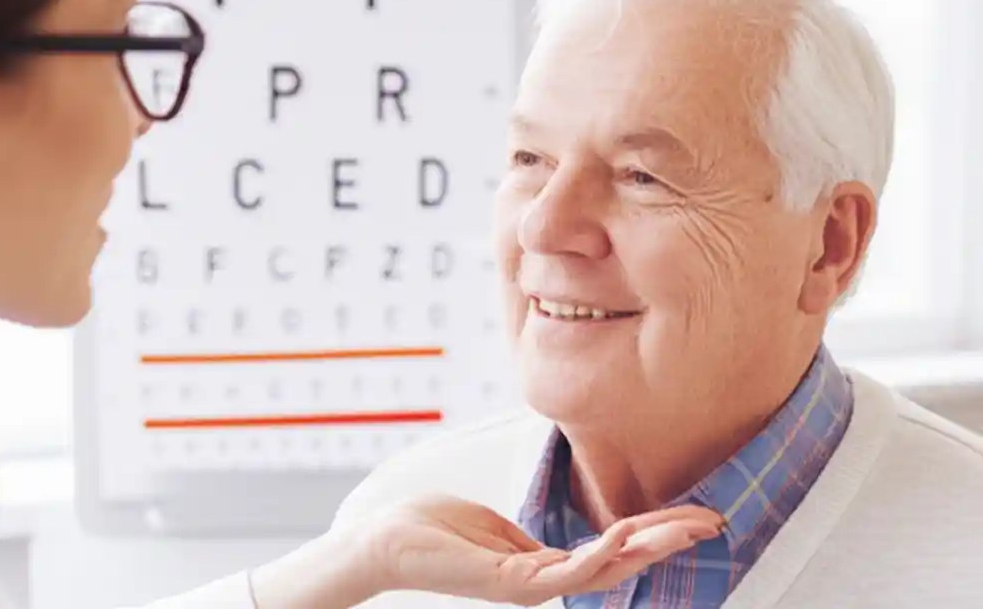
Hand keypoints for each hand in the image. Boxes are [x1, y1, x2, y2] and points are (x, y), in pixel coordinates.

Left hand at [355, 495, 723, 606]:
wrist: (386, 540)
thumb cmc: (429, 530)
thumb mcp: (491, 527)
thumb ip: (525, 538)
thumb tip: (547, 540)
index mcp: (540, 563)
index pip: (611, 549)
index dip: (652, 532)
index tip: (690, 514)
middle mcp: (543, 580)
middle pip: (621, 562)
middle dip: (667, 540)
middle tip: (712, 520)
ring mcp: (530, 585)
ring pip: (605, 568)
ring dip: (649, 546)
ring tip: (688, 525)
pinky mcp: (512, 583)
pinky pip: (568, 570)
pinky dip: (601, 554)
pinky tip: (628, 534)